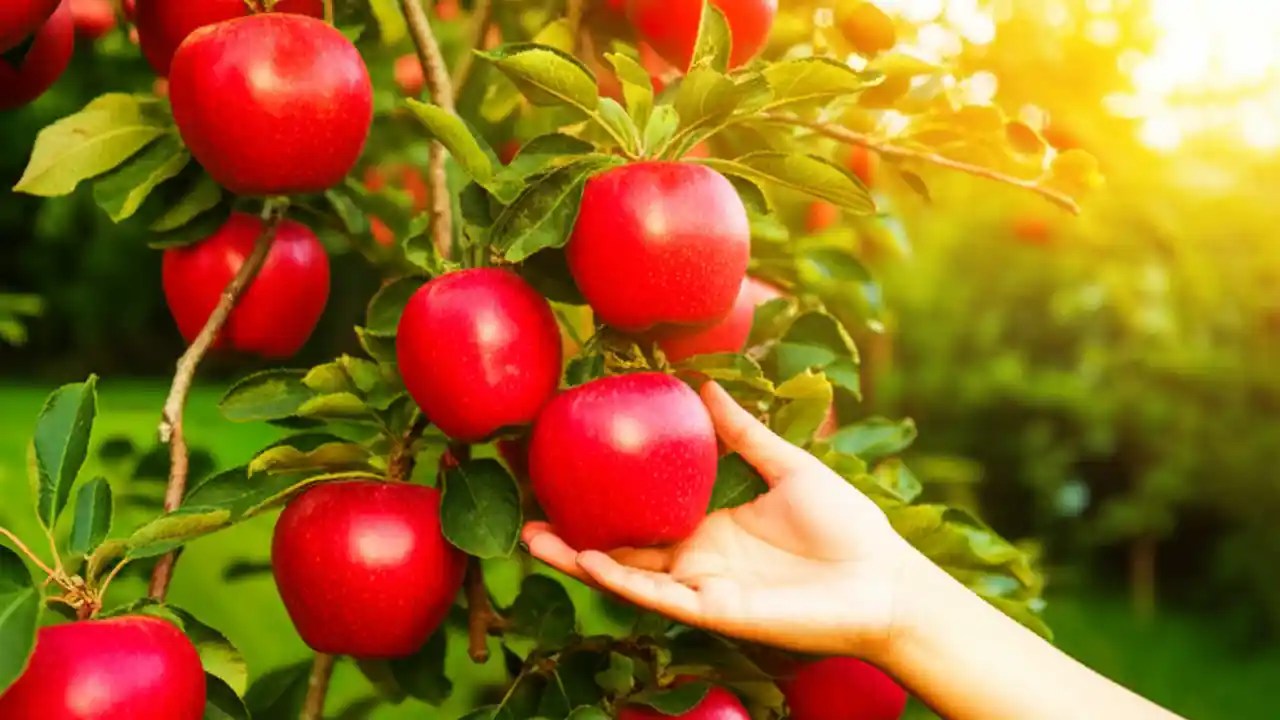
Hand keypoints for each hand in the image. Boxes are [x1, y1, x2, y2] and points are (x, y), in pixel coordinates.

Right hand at [522, 381, 917, 659]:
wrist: (883, 579)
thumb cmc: (845, 525)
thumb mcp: (786, 464)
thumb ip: (743, 431)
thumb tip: (705, 384)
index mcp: (708, 525)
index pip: (640, 512)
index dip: (600, 496)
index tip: (559, 468)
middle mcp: (695, 558)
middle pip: (618, 546)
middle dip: (569, 533)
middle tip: (523, 508)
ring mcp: (701, 587)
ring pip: (626, 575)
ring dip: (579, 559)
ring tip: (532, 537)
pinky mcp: (716, 611)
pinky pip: (659, 597)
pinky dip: (622, 580)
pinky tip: (587, 559)